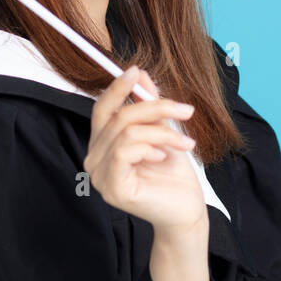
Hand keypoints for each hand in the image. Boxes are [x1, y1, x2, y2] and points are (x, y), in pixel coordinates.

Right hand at [84, 66, 206, 236]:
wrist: (186, 209)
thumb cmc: (173, 175)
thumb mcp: (162, 130)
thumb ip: (147, 104)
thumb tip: (139, 75)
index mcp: (102, 144)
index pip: (102, 109)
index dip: (117, 88)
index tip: (136, 70)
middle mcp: (94, 159)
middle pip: (117, 116)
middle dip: (154, 107)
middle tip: (185, 110)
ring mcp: (99, 176)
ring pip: (125, 132)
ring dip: (161, 131)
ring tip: (184, 142)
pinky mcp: (112, 188)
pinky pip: (125, 152)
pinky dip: (150, 147)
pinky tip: (164, 156)